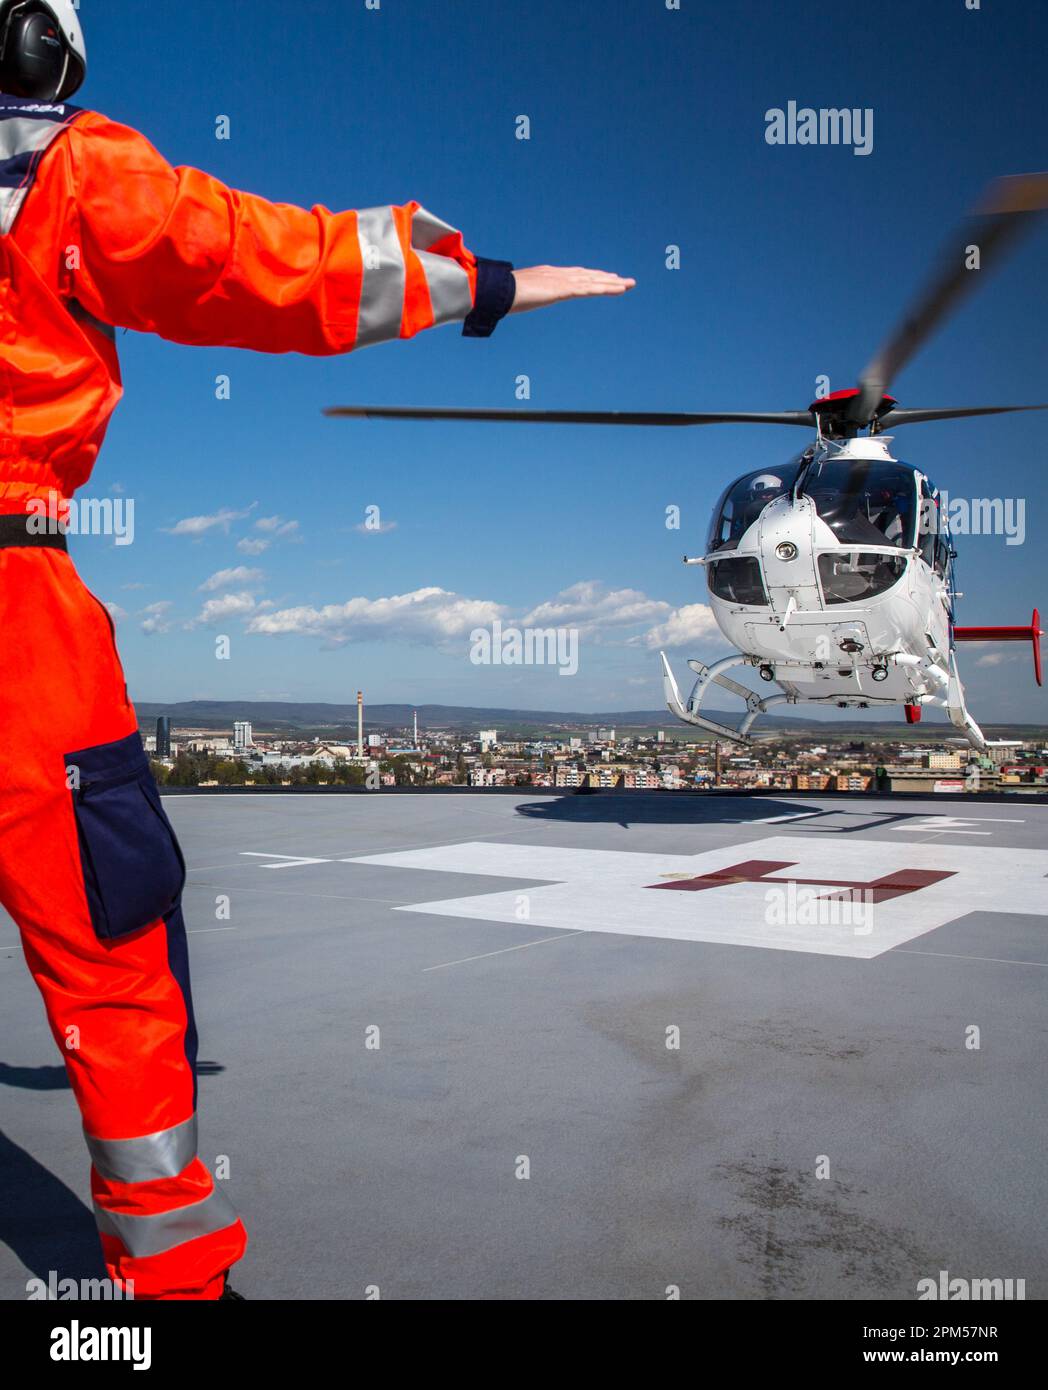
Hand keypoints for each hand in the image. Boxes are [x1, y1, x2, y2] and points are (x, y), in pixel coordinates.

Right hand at [507, 265, 634, 315]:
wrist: (499, 291)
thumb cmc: (503, 295)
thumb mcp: (516, 296)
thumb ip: (521, 296)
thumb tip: (511, 300)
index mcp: (549, 275)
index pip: (575, 274)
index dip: (591, 275)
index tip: (604, 276)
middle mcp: (559, 274)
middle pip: (589, 275)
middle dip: (607, 278)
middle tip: (625, 280)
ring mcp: (562, 281)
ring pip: (593, 281)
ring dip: (613, 283)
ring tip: (630, 284)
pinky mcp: (564, 289)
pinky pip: (590, 289)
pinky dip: (606, 288)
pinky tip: (619, 289)